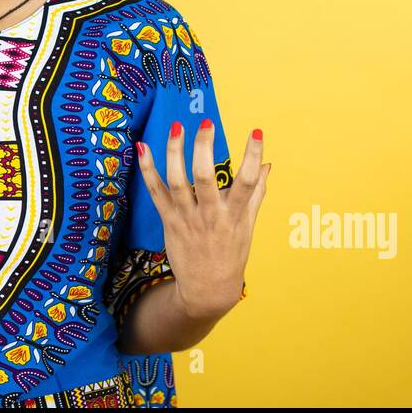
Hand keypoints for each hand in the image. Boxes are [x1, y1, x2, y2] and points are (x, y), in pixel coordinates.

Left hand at [134, 120, 270, 320]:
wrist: (207, 291)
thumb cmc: (230, 255)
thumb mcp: (248, 226)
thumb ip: (257, 193)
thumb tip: (268, 165)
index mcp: (234, 215)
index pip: (247, 182)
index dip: (253, 156)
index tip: (256, 132)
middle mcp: (210, 216)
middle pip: (206, 177)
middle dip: (205, 147)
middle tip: (207, 122)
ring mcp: (187, 218)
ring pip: (178, 182)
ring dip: (175, 152)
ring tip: (177, 127)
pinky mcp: (169, 221)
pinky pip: (155, 192)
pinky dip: (147, 169)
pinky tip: (143, 147)